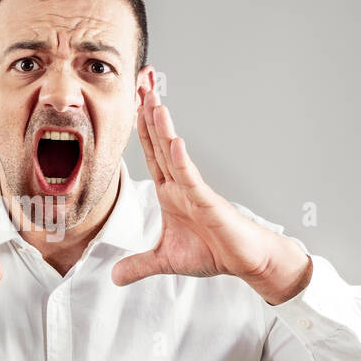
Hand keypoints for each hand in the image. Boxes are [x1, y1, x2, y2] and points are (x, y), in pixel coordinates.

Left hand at [111, 85, 279, 287]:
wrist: (244, 260)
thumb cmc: (213, 252)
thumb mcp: (165, 261)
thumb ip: (139, 265)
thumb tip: (115, 278)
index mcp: (169, 191)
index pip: (150, 153)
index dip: (140, 129)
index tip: (132, 103)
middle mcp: (180, 184)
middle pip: (160, 142)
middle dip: (149, 112)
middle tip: (141, 82)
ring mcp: (193, 190)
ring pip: (173, 153)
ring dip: (162, 127)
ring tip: (151, 100)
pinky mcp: (207, 201)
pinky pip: (190, 177)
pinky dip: (180, 159)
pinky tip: (172, 139)